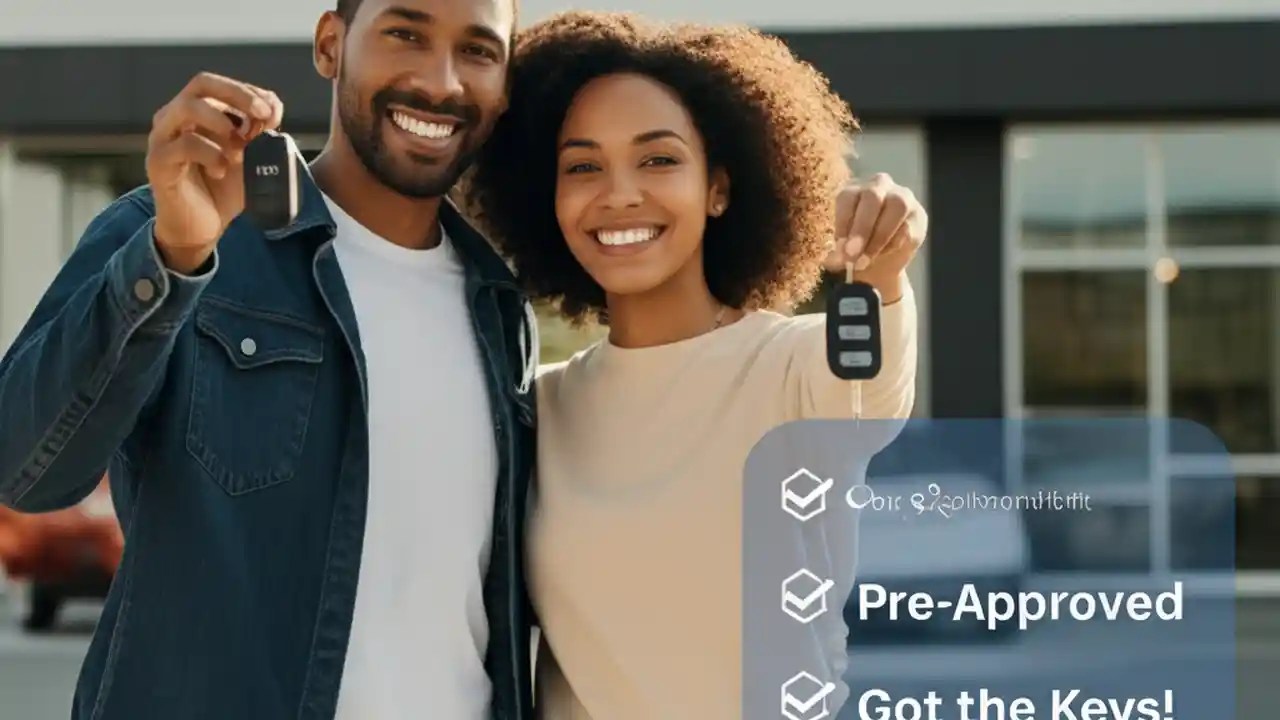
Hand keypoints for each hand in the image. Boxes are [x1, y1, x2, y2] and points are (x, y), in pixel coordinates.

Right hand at [146, 72, 283, 272]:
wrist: (201, 228)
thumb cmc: (223, 189)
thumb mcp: (250, 157)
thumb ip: (260, 133)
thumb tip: (273, 108)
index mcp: (194, 112)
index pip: (217, 84)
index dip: (247, 91)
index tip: (273, 111)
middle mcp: (174, 118)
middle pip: (201, 84)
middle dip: (238, 95)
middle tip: (264, 116)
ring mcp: (162, 138)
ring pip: (187, 108)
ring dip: (222, 123)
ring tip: (240, 148)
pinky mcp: (158, 162)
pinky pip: (185, 145)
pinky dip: (211, 154)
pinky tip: (221, 170)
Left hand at [824, 173, 927, 302]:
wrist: (879, 263)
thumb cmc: (853, 249)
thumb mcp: (839, 250)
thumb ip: (836, 253)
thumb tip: (837, 259)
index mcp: (853, 190)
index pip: (847, 197)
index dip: (843, 222)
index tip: (840, 247)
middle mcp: (878, 186)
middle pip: (873, 196)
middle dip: (862, 228)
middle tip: (852, 254)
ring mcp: (902, 197)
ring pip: (897, 206)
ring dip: (880, 237)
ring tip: (866, 260)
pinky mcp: (918, 215)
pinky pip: (909, 226)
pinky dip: (894, 244)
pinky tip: (882, 255)